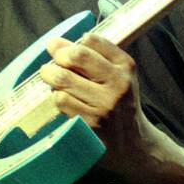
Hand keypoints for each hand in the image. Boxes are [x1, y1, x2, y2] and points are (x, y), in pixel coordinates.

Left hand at [38, 32, 156, 178]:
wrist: (132, 143)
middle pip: (77, 56)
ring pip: (64, 79)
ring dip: (51, 77)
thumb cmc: (117, 101)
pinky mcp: (91, 122)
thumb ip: (90, 56)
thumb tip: (54, 43)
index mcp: (125, 66)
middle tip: (53, 64)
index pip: (91, 40)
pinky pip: (61, 101)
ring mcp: (104, 105)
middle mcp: (118, 83)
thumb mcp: (116, 75)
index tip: (63, 51)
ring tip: (52, 79)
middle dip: (58, 56)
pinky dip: (56, 96)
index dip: (71, 43)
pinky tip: (62, 98)